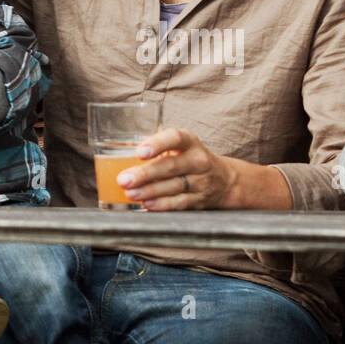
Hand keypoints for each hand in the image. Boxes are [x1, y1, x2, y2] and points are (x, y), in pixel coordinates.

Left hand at [116, 127, 235, 209]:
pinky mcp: (200, 200)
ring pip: (173, 186)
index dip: (157, 144)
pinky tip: (147, 204)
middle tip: (123, 179)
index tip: (140, 152)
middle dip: (145, 174)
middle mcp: (198, 160)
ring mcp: (201, 181)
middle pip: (171, 166)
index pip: (175, 138)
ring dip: (149, 191)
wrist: (224, 180)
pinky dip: (162, 205)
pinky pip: (179, 203)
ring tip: (130, 193)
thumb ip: (156, 144)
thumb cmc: (190, 158)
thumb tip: (120, 148)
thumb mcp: (180, 145)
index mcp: (190, 142)